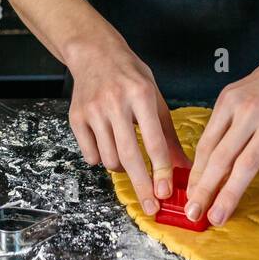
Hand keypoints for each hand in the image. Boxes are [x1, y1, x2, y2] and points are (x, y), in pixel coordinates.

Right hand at [67, 39, 189, 215]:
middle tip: (152, 206)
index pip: (154, 141)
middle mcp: (115, 102)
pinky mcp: (76, 117)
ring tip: (129, 160)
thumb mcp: (155, 97)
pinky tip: (108, 146)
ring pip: (109, 159)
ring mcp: (93, 110)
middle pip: (130, 156)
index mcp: (141, 95)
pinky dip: (102, 159)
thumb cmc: (130, 75)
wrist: (94, 53)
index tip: (167, 191)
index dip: (161, 170)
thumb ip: (168, 133)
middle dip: (142, 186)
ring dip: (122, 169)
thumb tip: (182, 167)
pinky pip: (90, 154)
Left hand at [185, 44, 258, 225]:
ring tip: (218, 216)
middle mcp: (248, 113)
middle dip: (204, 189)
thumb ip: (224, 126)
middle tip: (193, 213)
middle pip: (221, 157)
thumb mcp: (238, 96)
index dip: (196, 173)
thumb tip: (207, 164)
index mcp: (228, 104)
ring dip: (230, 194)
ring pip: (247, 164)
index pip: (206, 145)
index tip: (188, 195)